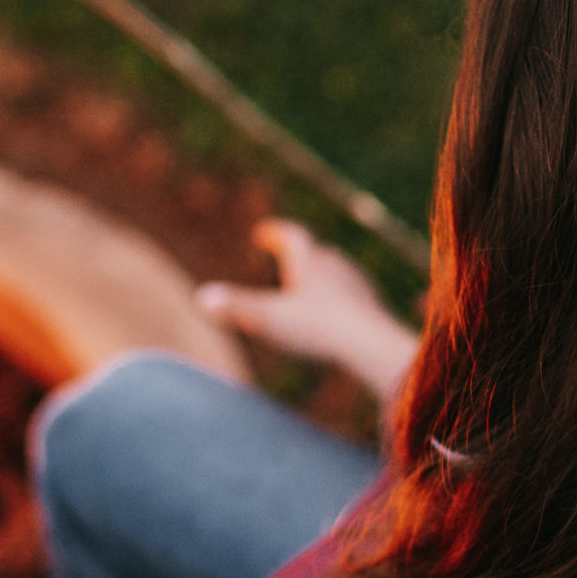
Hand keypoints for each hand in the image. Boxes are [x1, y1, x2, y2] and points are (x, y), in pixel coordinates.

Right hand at [197, 219, 419, 399]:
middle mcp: (337, 267)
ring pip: (339, 274)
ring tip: (313, 286)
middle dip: (300, 254)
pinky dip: (342, 302)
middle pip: (317, 253)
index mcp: (311, 263)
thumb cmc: (320, 330)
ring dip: (323, 277)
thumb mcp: (270, 320)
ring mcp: (359, 286)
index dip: (276, 233)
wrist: (374, 345)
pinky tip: (341, 316)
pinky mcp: (375, 309)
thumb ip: (236, 308)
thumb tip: (201, 298)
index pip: (292, 237)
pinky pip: (355, 299)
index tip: (263, 232)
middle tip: (287, 253)